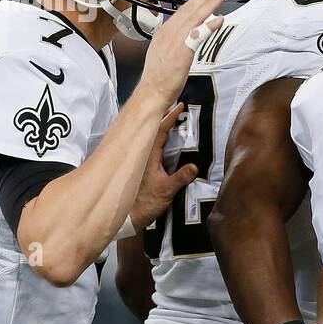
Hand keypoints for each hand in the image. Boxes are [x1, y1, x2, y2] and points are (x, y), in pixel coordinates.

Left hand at [129, 102, 197, 229]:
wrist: (128, 218)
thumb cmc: (144, 203)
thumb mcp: (167, 190)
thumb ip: (181, 177)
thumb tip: (194, 167)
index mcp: (147, 154)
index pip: (160, 129)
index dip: (170, 116)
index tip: (180, 105)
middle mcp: (141, 154)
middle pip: (154, 130)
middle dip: (165, 119)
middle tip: (178, 109)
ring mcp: (140, 161)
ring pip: (152, 139)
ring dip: (163, 130)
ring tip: (176, 122)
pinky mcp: (140, 169)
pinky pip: (152, 149)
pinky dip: (161, 142)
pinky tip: (169, 144)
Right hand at [138, 0, 224, 104]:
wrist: (152, 91)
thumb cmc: (160, 77)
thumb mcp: (166, 52)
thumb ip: (178, 41)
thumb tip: (190, 34)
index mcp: (165, 32)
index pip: (183, 11)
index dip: (196, 0)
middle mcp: (169, 33)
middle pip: (189, 10)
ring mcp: (174, 41)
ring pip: (194, 18)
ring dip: (208, 5)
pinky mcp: (181, 51)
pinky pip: (197, 35)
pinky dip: (208, 26)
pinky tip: (218, 19)